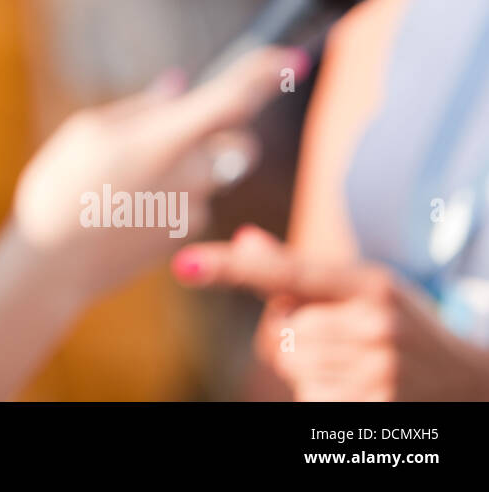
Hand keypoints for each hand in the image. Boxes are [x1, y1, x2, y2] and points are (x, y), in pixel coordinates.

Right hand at [12, 47, 298, 299]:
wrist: (52, 263)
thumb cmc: (62, 187)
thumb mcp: (88, 130)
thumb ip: (142, 108)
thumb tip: (176, 88)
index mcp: (169, 136)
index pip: (236, 98)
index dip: (266, 74)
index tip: (289, 58)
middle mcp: (193, 173)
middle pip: (238, 142)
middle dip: (222, 131)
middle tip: (177, 129)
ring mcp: (193, 208)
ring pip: (209, 173)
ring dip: (184, 165)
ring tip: (124, 176)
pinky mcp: (184, 234)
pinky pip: (191, 201)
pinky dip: (167, 194)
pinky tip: (122, 204)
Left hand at [174, 225, 488, 400]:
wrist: (469, 382)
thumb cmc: (399, 325)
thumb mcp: (362, 288)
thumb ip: (298, 269)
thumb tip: (244, 239)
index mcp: (369, 284)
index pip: (288, 271)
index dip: (232, 268)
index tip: (184, 264)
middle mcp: (376, 324)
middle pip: (279, 331)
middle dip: (291, 334)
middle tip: (334, 336)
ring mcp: (378, 371)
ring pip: (292, 366)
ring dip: (306, 367)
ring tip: (352, 362)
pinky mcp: (374, 407)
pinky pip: (309, 398)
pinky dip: (320, 393)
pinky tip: (357, 386)